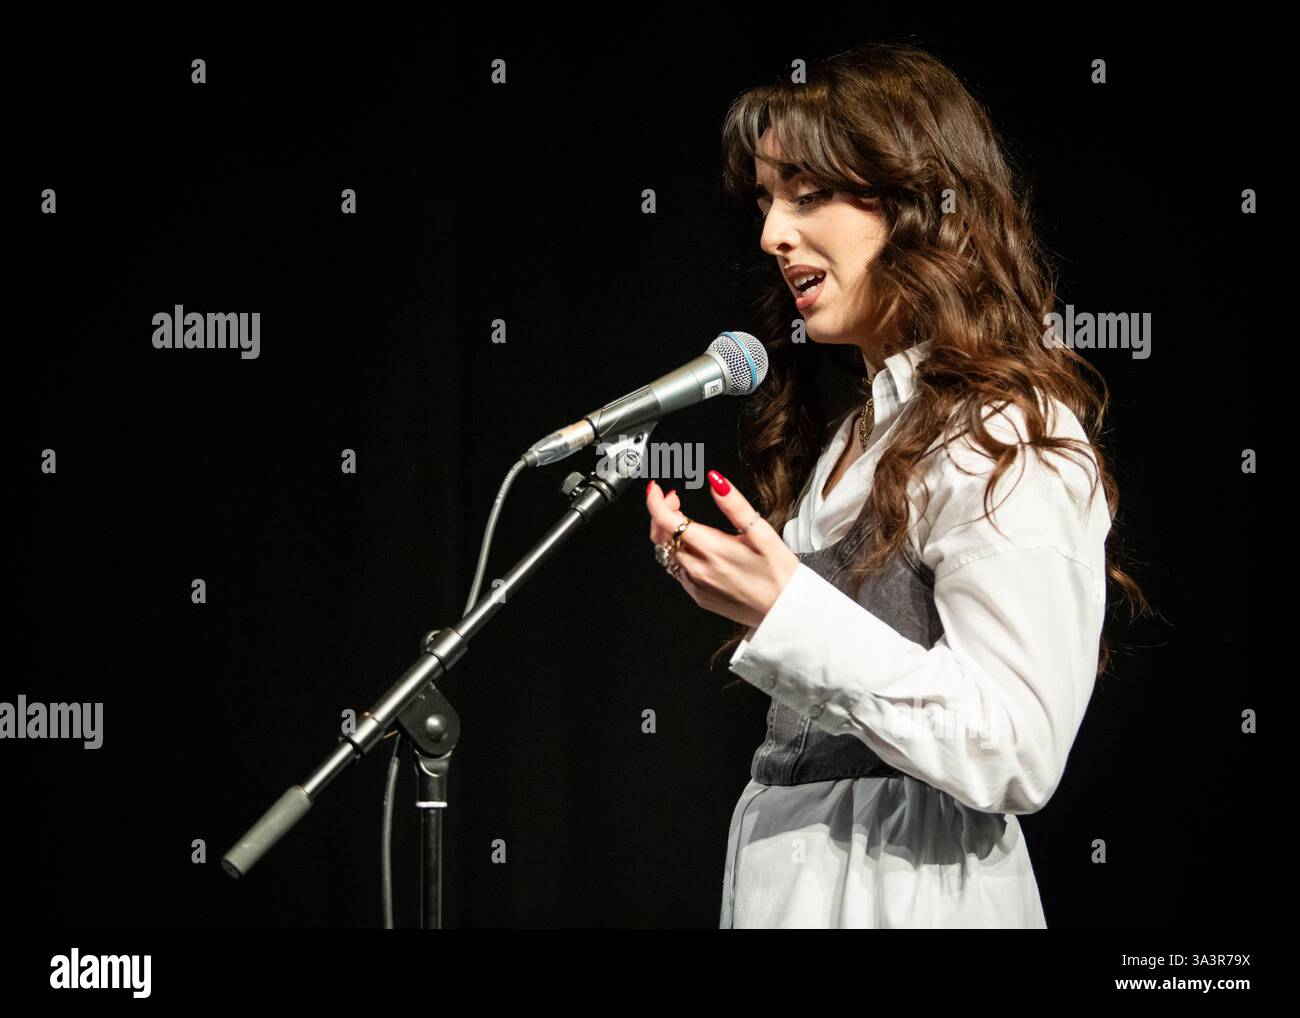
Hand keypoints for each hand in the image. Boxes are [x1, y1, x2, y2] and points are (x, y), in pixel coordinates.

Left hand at [645, 470, 800, 628]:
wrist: (784, 612)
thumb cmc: (779, 575)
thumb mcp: (762, 533)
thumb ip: (735, 505)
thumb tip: (716, 482)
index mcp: (713, 549)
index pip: (667, 521)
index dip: (655, 501)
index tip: (656, 489)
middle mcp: (698, 569)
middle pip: (661, 537)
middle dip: (662, 513)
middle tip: (675, 500)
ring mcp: (696, 585)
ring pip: (666, 554)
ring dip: (668, 533)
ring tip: (684, 520)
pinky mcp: (699, 597)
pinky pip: (677, 571)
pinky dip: (677, 553)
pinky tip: (693, 546)